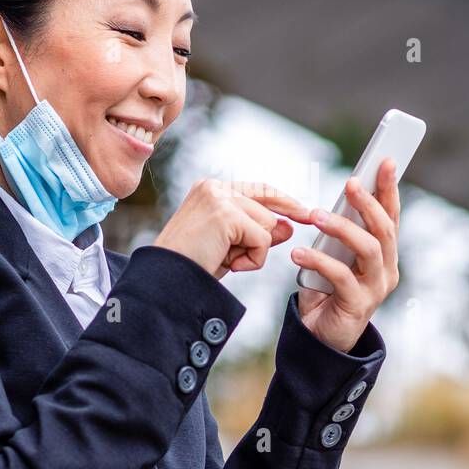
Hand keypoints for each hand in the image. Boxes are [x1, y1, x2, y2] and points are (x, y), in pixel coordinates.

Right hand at [153, 179, 315, 279]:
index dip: (283, 202)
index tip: (303, 213)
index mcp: (211, 190)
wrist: (165, 281)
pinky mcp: (226, 214)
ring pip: (267, 224)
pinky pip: (262, 239)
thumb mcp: (230, 247)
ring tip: (225, 260)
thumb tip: (289, 225)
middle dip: (263, 237)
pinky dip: (253, 259)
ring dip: (253, 251)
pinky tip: (230, 264)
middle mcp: (214, 187)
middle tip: (252, 247)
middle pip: (267, 208)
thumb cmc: (193, 266)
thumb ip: (258, 232)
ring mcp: (219, 198)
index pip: (258, 190)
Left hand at [291, 157, 400, 351]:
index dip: (389, 188)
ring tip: (316, 216)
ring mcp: (376, 289)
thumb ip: (337, 237)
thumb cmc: (326, 292)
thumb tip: (330, 205)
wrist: (319, 338)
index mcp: (384, 255)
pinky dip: (319, 262)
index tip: (385, 161)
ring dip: (343, 228)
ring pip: (368, 249)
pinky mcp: (358, 305)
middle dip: (370, 203)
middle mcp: (387, 270)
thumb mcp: (333, 257)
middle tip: (351, 183)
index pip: (390, 216)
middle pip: (385, 230)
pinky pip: (341, 277)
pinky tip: (298, 255)